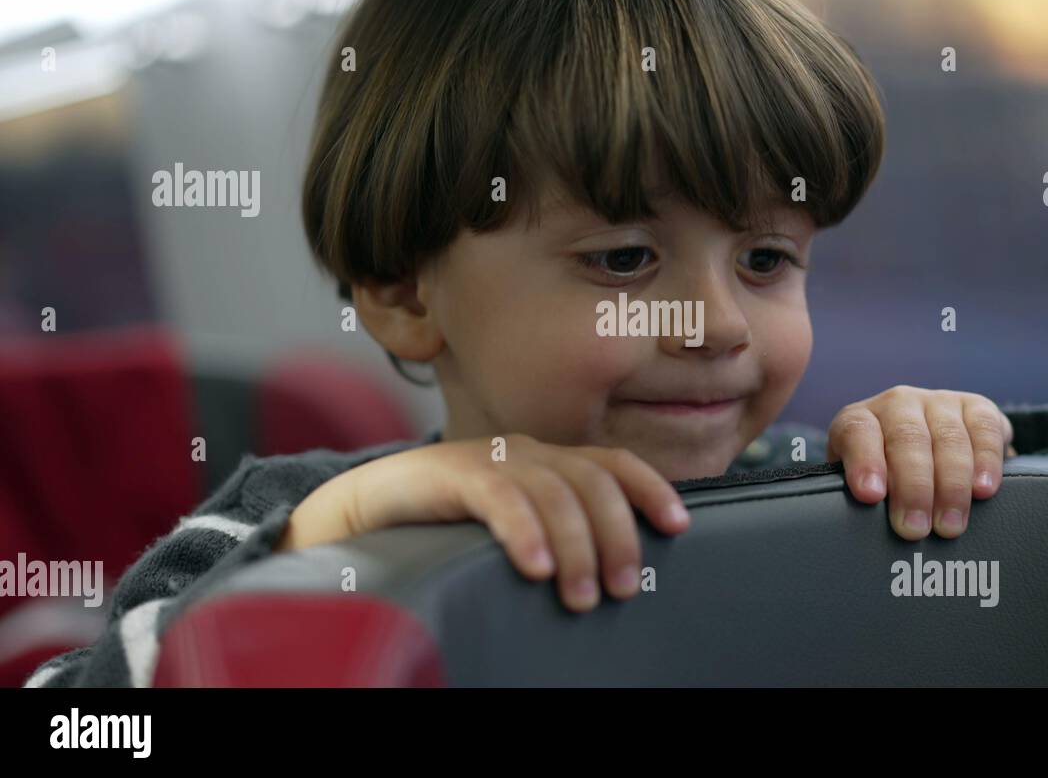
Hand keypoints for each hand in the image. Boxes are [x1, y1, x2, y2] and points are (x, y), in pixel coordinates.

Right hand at [346, 435, 688, 611]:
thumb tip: (610, 572)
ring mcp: (491, 458)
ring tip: (582, 596)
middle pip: (593, 482)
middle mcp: (527, 451)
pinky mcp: (452, 473)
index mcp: (547, 460)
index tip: (678, 525)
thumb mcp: (515, 522)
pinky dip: (524, 534)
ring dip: (576, 548)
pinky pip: (500, 500)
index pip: (613, 464)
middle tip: (623, 587)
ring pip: (554, 494)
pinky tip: (536, 568)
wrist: (369, 503)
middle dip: (617, 535)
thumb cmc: (449, 521)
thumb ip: (557, 530)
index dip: (650, 489)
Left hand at [825, 386, 1013, 539]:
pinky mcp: (976, 407)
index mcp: (860, 419)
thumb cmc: (886, 478)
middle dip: (913, 488)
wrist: (924, 451)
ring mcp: (938, 401)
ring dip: (951, 486)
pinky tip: (983, 490)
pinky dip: (986, 461)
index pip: (858, 432)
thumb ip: (864, 496)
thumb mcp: (866, 484)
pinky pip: (985, 429)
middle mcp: (898, 403)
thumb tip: (869, 523)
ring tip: (949, 524)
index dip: (865, 462)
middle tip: (914, 528)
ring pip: (948, 437)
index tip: (871, 496)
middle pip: (907, 438)